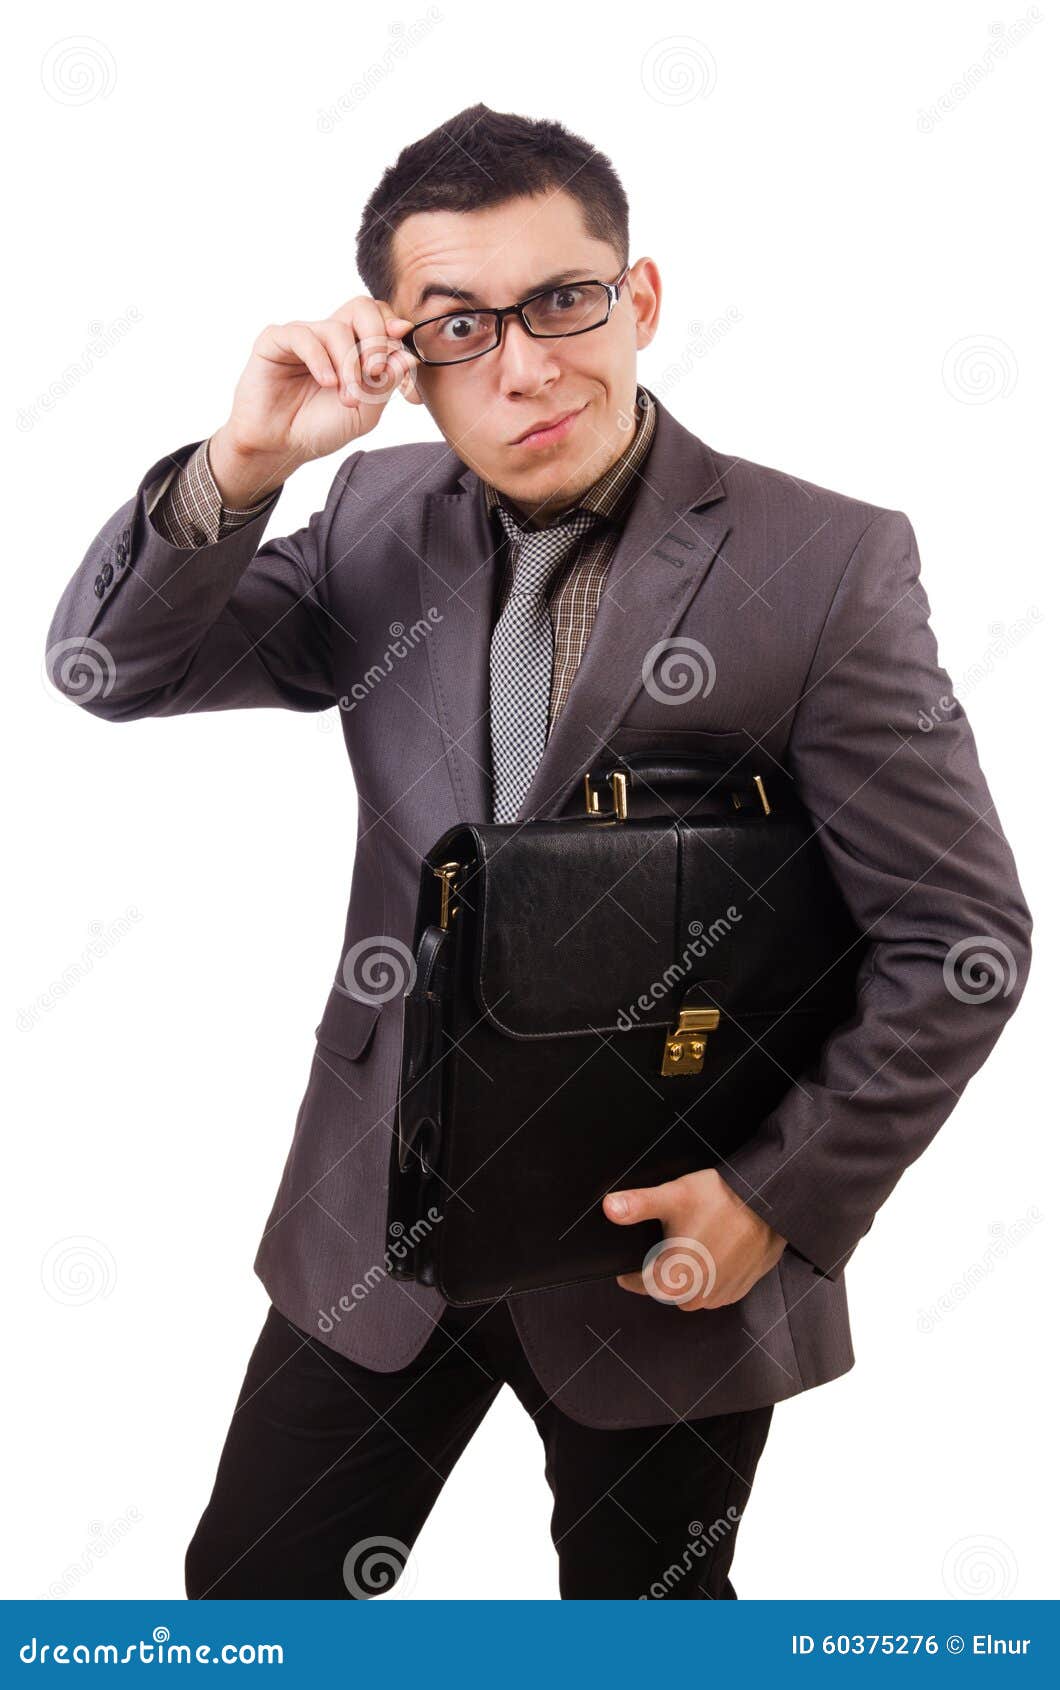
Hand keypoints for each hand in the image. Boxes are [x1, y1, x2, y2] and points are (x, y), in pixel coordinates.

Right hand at [208, 295, 418, 504]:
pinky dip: (319, 359)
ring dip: (348, 365)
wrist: (280, 447)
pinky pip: (302, 336)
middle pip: (362, 308)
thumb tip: (409, 355)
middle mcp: (329, 337)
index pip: (379, 318)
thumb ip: (386, 383)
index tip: (402, 352)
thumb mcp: (365, 411)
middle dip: (375, 339)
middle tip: (375, 372)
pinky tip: (326, 382)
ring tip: (347, 398)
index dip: (392, 329)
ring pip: (336, 328)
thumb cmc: (320, 428)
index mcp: (353, 348)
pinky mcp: (275, 341)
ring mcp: (303, 336)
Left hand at [602, 1168, 786, 1309]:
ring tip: (695, 1237)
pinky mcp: (738, 1291)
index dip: (632, 1267)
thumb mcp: (673, 1196)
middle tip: (671, 1235)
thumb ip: (637, 1204)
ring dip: (688, 1268)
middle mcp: (694, 1299)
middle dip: (663, 1264)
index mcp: (671, 1283)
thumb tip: (609, 1208)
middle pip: (664, 1285)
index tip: (636, 1252)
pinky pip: (712, 1285)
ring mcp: (718, 1297)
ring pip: (689, 1286)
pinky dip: (710, 1270)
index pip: (637, 1283)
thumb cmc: (720, 1200)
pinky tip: (715, 1245)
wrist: (769, 1204)